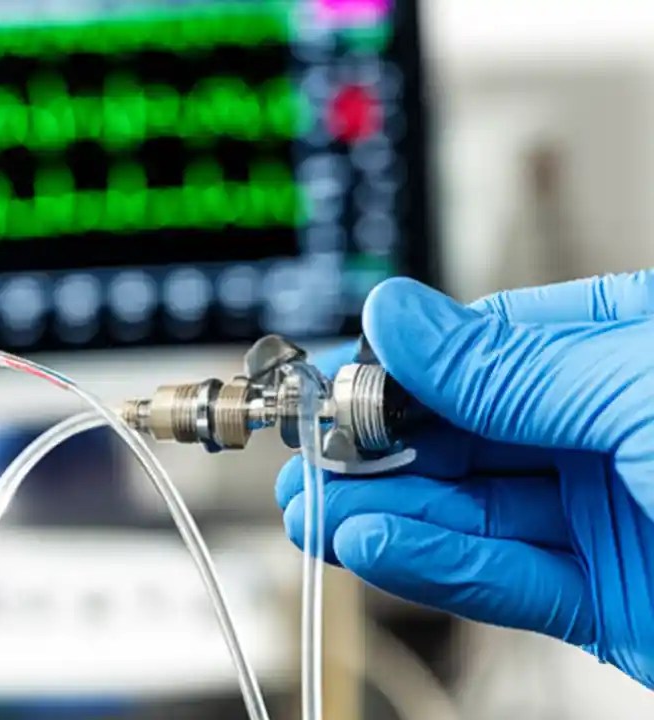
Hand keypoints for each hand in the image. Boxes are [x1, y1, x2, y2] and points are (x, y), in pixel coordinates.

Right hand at [276, 274, 653, 687]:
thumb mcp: (642, 388)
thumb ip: (505, 364)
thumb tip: (397, 314)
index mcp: (633, 349)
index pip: (485, 344)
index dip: (397, 364)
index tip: (326, 377)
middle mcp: (616, 428)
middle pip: (468, 432)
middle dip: (380, 445)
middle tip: (305, 455)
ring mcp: (613, 516)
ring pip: (473, 510)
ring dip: (389, 512)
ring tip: (316, 510)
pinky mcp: (614, 604)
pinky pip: (505, 578)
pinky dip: (437, 565)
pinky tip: (379, 544)